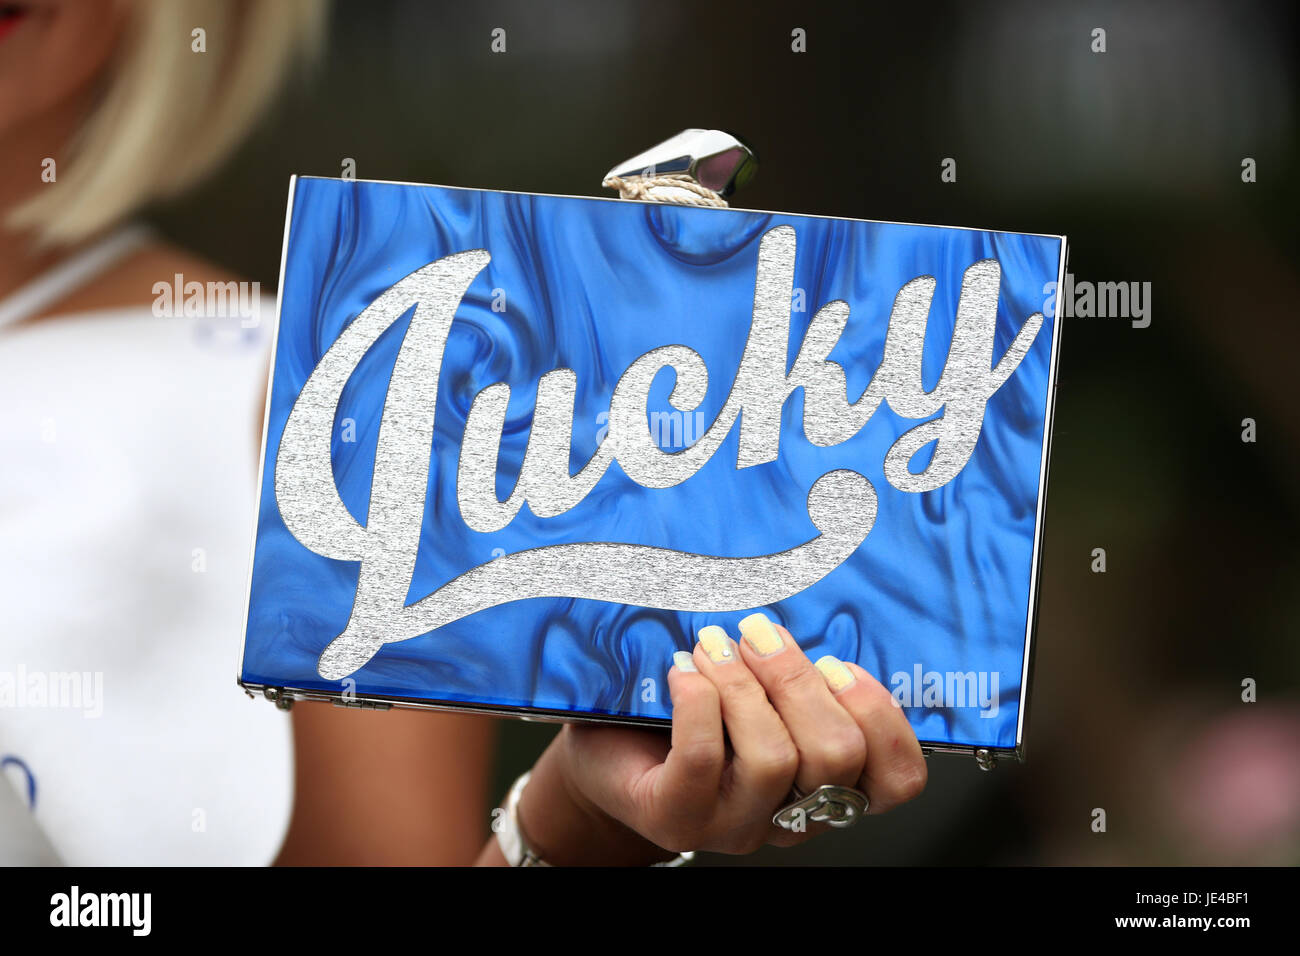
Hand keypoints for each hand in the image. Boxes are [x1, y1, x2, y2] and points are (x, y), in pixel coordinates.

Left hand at [516, 613, 927, 862]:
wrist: (608, 754)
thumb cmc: (686, 713)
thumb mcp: (759, 689)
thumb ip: (796, 669)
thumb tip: (807, 604)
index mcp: (828, 785)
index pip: (897, 779)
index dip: (881, 717)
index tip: (839, 663)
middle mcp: (792, 816)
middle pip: (836, 756)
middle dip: (798, 679)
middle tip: (759, 634)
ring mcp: (735, 826)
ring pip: (774, 758)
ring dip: (743, 686)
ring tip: (713, 648)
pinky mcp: (677, 819)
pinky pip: (703, 759)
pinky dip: (697, 701)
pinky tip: (681, 672)